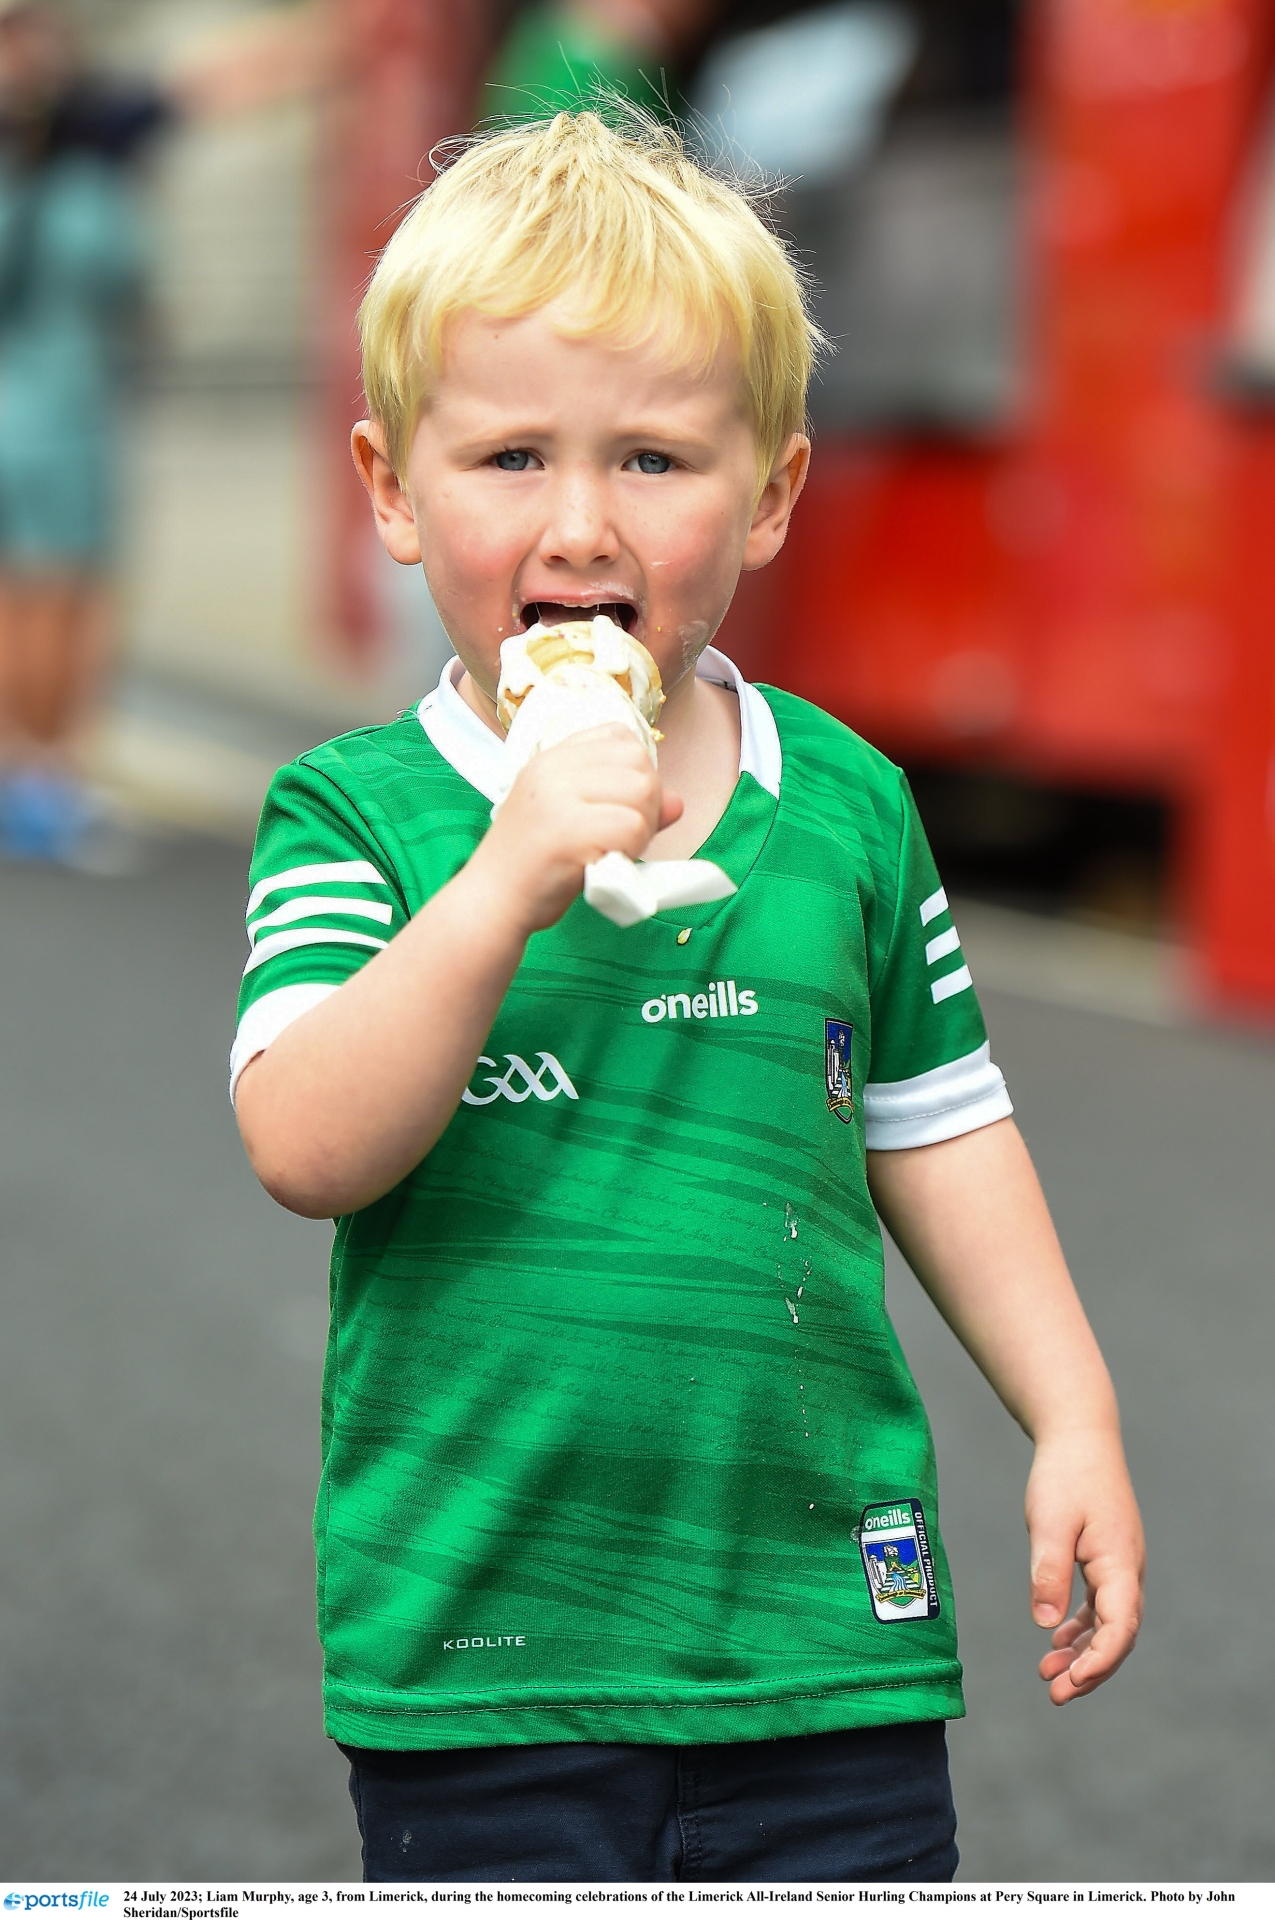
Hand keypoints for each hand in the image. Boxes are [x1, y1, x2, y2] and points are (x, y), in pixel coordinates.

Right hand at [468, 724, 682, 935]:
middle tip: (622, 838)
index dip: (635, 772)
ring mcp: (557, 796)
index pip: (619, 736)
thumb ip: (623, 804)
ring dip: (642, 827)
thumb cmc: (534, 866)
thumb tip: (677, 802)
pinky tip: (607, 862)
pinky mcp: (567, 829)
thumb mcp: (575, 822)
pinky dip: (632, 849)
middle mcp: (552, 768)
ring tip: (615, 850)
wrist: (491, 903)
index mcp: (550, 759)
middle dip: (646, 803)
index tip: (618, 807)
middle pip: (639, 762)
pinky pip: (631, 826)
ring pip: (642, 791)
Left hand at [1025, 1428, 1144, 1703]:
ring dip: (1082, 1653)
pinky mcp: (1106, 1559)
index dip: (1099, 1662)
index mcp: (1120, 1563)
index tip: (1072, 1684)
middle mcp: (1128, 1570)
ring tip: (1048, 1676)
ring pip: (1108, 1624)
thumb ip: (1048, 1571)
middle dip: (1090, 1670)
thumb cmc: (1064, 1475)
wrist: (1080, 1437)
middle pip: (1117, 1635)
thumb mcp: (1049, 1522)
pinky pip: (1100, 1606)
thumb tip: (1046, 1625)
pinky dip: (1081, 1627)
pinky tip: (1056, 1641)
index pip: (1120, 1628)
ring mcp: (1119, 1566)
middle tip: (1055, 1695)